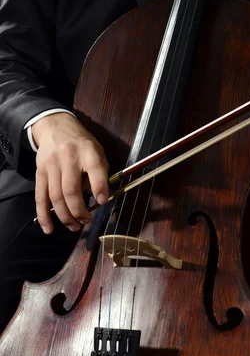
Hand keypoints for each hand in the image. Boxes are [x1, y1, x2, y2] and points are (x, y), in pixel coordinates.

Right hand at [32, 112, 108, 233]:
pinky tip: (49, 228)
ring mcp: (52, 165)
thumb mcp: (97, 151)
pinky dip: (44, 215)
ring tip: (75, 226)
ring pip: (55, 197)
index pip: (95, 169)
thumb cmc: (82, 144)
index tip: (103, 201)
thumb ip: (100, 172)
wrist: (55, 127)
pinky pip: (40, 197)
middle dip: (79, 211)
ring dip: (65, 217)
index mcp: (88, 151)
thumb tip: (99, 199)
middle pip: (71, 190)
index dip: (99, 187)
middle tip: (86, 220)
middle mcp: (68, 157)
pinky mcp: (40, 172)